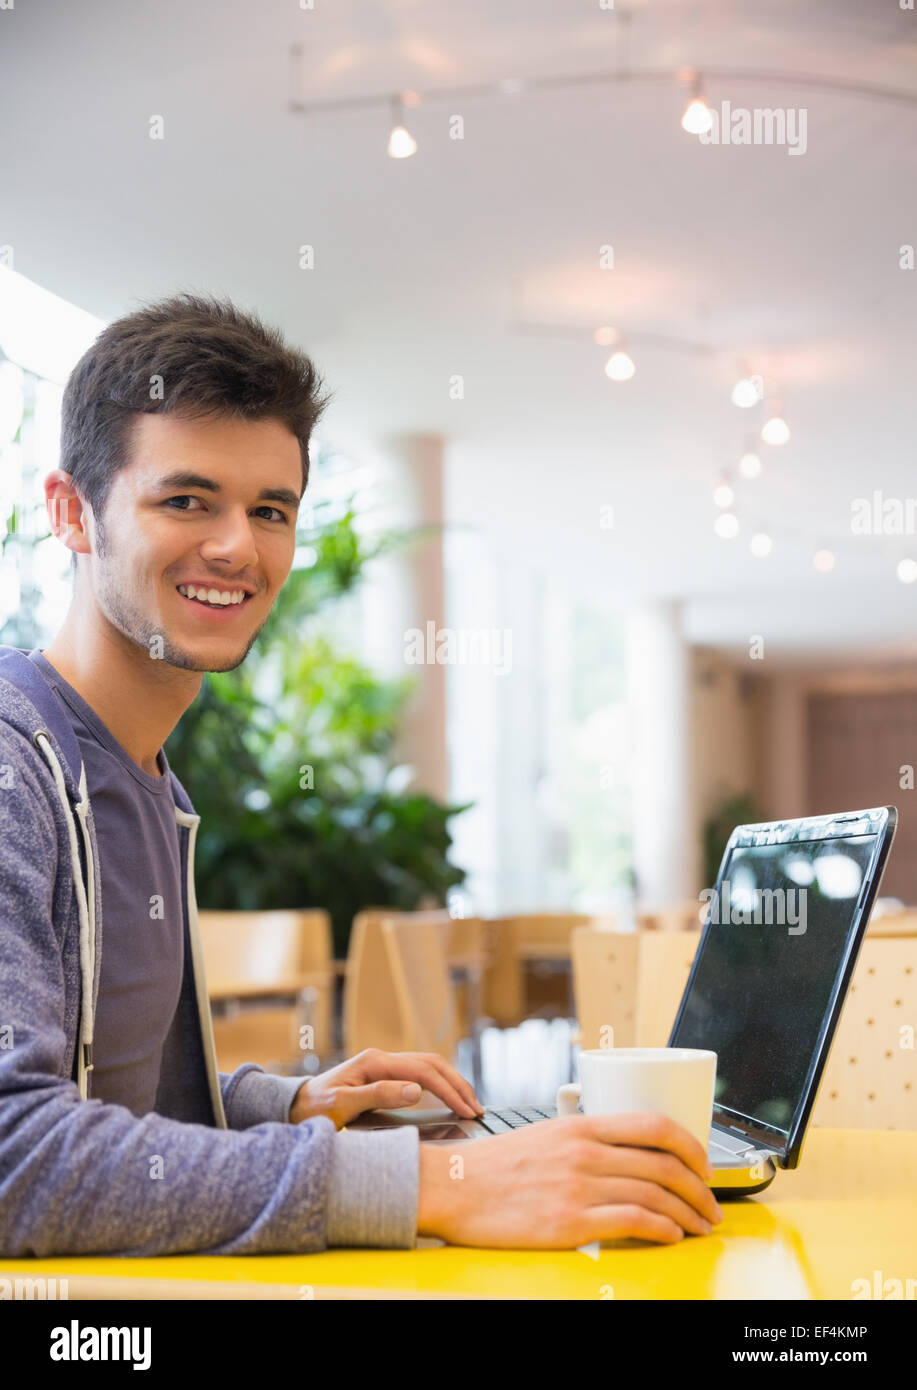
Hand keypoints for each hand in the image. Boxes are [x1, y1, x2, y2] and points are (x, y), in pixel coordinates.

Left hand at [289, 1047, 483, 1128]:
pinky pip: (420, 1073)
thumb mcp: (343, 1104)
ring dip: (451, 1082)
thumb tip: (417, 1091)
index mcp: (375, 1062)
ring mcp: (384, 1064)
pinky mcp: (384, 1074)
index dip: (449, 1090)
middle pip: (432, 1064)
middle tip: (476, 1107)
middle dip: (457, 1084)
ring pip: (429, 1066)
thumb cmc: (316, 1107)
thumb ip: (379, 1095)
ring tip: (469, 1102)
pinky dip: (439, 1083)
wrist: (296, 1105)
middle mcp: (382, 1058)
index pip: (424, 1072)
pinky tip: (448, 1095)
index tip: (466, 1109)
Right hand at [417, 1111, 724, 1247]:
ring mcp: (579, 1186)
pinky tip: (671, 1235)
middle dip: (701, 1189)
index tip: (705, 1166)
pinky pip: (634, 1222)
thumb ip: (587, 1140)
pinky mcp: (570, 1221)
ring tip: (699, 1227)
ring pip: (657, 1195)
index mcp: (582, 1126)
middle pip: (666, 1164)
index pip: (656, 1125)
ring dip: (689, 1214)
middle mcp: (586, 1152)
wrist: (455, 1187)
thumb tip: (627, 1153)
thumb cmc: (497, 1166)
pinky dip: (663, 1229)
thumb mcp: (547, 1136)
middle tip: (712, 1205)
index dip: (693, 1146)